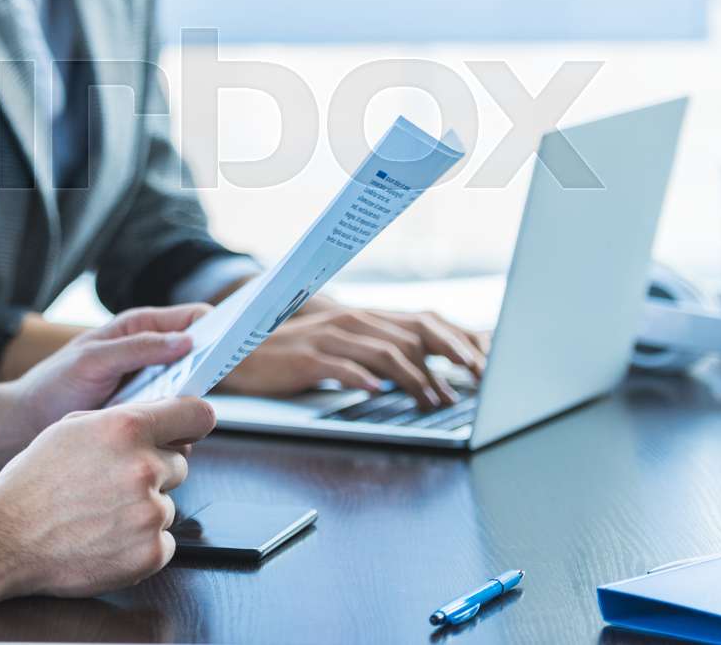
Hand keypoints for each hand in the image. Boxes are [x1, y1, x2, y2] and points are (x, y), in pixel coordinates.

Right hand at [0, 397, 216, 605]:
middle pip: (180, 464)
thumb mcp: (71, 427)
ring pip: (168, 504)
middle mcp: (144, 468)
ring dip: (143, 509)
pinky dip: (141, 543)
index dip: (193, 422)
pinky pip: (164, 542)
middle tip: (113, 483)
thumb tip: (158, 417)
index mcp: (126, 429)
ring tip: (100, 514)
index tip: (188, 430)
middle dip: (154, 471)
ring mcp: (149, 514)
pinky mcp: (150, 553)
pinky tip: (107, 538)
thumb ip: (121, 419)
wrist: (4, 537)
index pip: (196, 414)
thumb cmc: (32, 482)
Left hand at [9, 304, 210, 435]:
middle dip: (209, 368)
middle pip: (200, 356)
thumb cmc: (55, 383)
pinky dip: (172, 426)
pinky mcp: (148, 415)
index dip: (218, 323)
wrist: (29, 424)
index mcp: (141, 328)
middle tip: (211, 380)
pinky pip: (174, 418)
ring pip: (191, 391)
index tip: (238, 334)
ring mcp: (152, 386)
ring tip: (169, 412)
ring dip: (186, 403)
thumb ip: (137, 347)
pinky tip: (160, 435)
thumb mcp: (93, 359)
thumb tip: (185, 340)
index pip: (193, 317)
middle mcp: (152, 355)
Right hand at [216, 302, 488, 407]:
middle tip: (469, 385)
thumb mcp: (338, 348)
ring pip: (383, 354)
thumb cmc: (292, 357)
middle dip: (445, 361)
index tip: (479, 365)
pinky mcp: (307, 359)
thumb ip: (374, 352)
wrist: (240, 355)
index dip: (453, 342)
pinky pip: (341, 367)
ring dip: (413, 379)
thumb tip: (418, 370)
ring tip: (431, 401)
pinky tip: (378, 393)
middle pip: (410, 337)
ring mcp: (328, 339)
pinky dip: (363, 379)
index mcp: (361, 319)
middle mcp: (349, 322)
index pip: (419, 324)